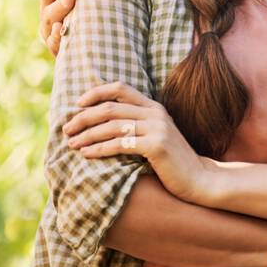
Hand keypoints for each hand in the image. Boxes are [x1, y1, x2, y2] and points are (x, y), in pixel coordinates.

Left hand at [64, 81, 206, 202]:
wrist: (198, 178)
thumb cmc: (172, 161)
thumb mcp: (156, 135)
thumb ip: (137, 125)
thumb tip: (102, 123)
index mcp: (154, 107)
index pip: (120, 88)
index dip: (96, 93)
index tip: (77, 105)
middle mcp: (155, 113)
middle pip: (110, 108)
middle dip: (84, 117)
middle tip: (67, 129)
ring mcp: (157, 128)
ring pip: (112, 126)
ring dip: (87, 135)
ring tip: (72, 144)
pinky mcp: (156, 146)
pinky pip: (120, 144)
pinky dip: (99, 148)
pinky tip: (86, 154)